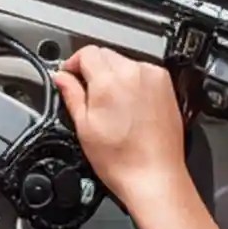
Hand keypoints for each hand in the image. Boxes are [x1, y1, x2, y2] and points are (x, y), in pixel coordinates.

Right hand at [52, 45, 188, 207]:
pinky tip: (127, 107)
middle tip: (87, 95)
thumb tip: (61, 78)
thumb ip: (71, 94)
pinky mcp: (166, 87)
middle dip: (92, 70)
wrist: (154, 176)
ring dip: (112, 75)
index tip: (69, 76)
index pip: (86, 52)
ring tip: (110, 106)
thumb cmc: (122, 160)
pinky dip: (132, 83)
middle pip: (105, 55)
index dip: (72, 64)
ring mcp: (154, 78)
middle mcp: (135, 73)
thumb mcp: (84, 126)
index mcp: (110, 80)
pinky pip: (142, 73)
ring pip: (124, 63)